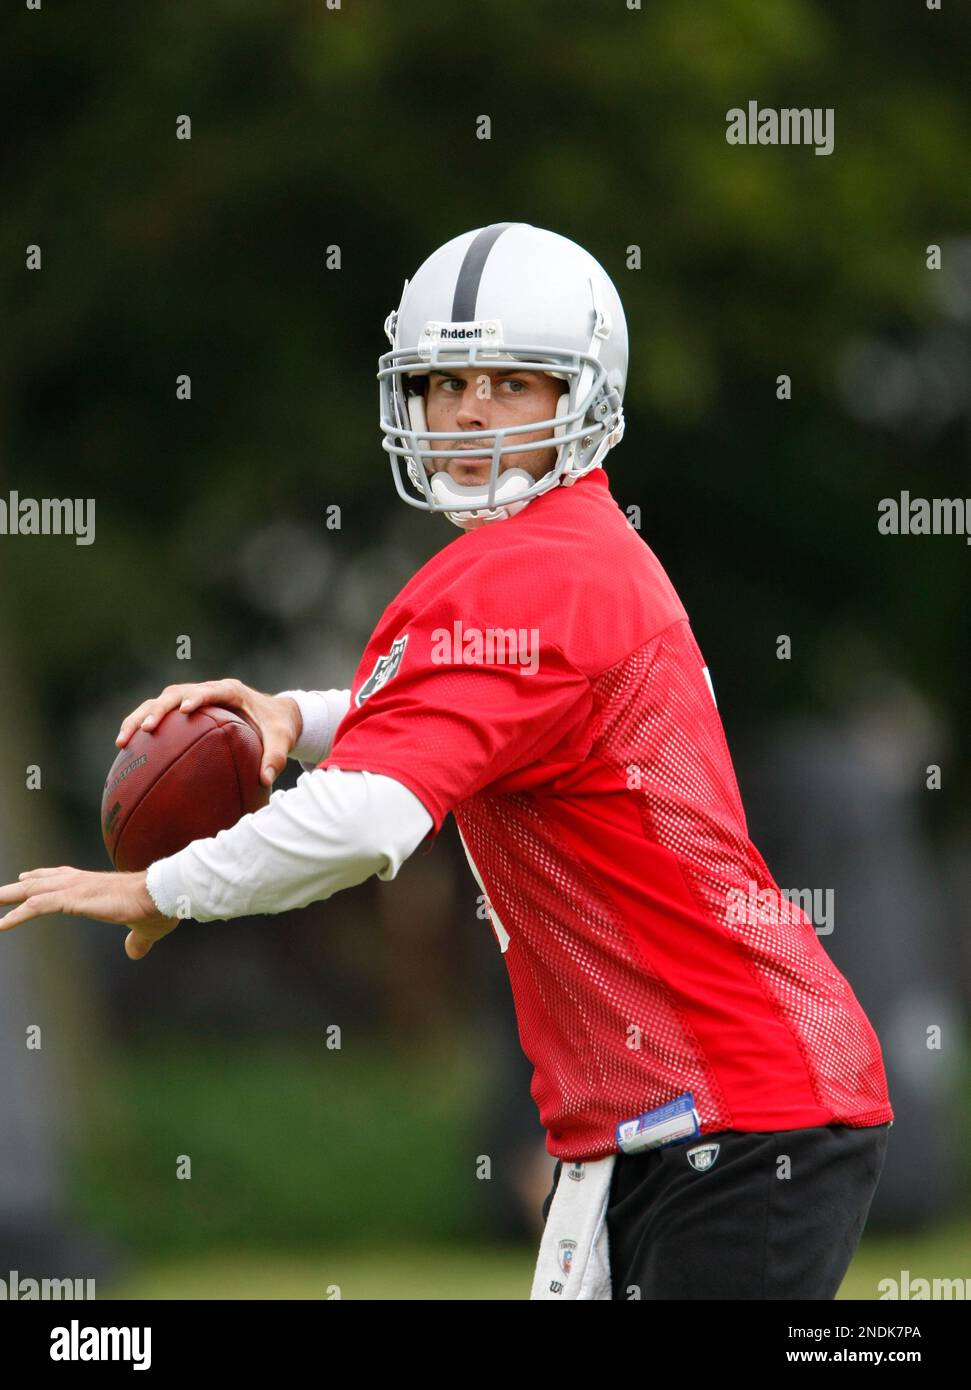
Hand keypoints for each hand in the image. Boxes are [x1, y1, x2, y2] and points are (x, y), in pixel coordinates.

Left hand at [0, 866, 181, 959]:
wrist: (163, 894)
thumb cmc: (158, 907)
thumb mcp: (143, 929)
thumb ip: (135, 940)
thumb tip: (134, 952)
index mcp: (94, 884)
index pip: (59, 876)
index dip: (40, 878)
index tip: (25, 878)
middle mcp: (79, 881)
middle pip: (37, 882)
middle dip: (13, 889)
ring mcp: (74, 889)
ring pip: (30, 892)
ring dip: (5, 899)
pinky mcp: (74, 899)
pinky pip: (36, 906)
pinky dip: (16, 915)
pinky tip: (0, 925)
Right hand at [114, 678, 302, 787]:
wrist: (276, 715)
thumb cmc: (278, 726)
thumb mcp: (282, 740)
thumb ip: (275, 758)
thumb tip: (264, 779)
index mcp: (232, 691)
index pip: (212, 690)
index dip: (198, 696)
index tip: (186, 709)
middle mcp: (208, 691)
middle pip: (176, 693)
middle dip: (158, 709)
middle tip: (146, 729)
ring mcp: (194, 697)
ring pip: (160, 702)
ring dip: (140, 718)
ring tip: (122, 741)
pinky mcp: (185, 709)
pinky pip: (160, 716)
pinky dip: (142, 727)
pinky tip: (126, 749)